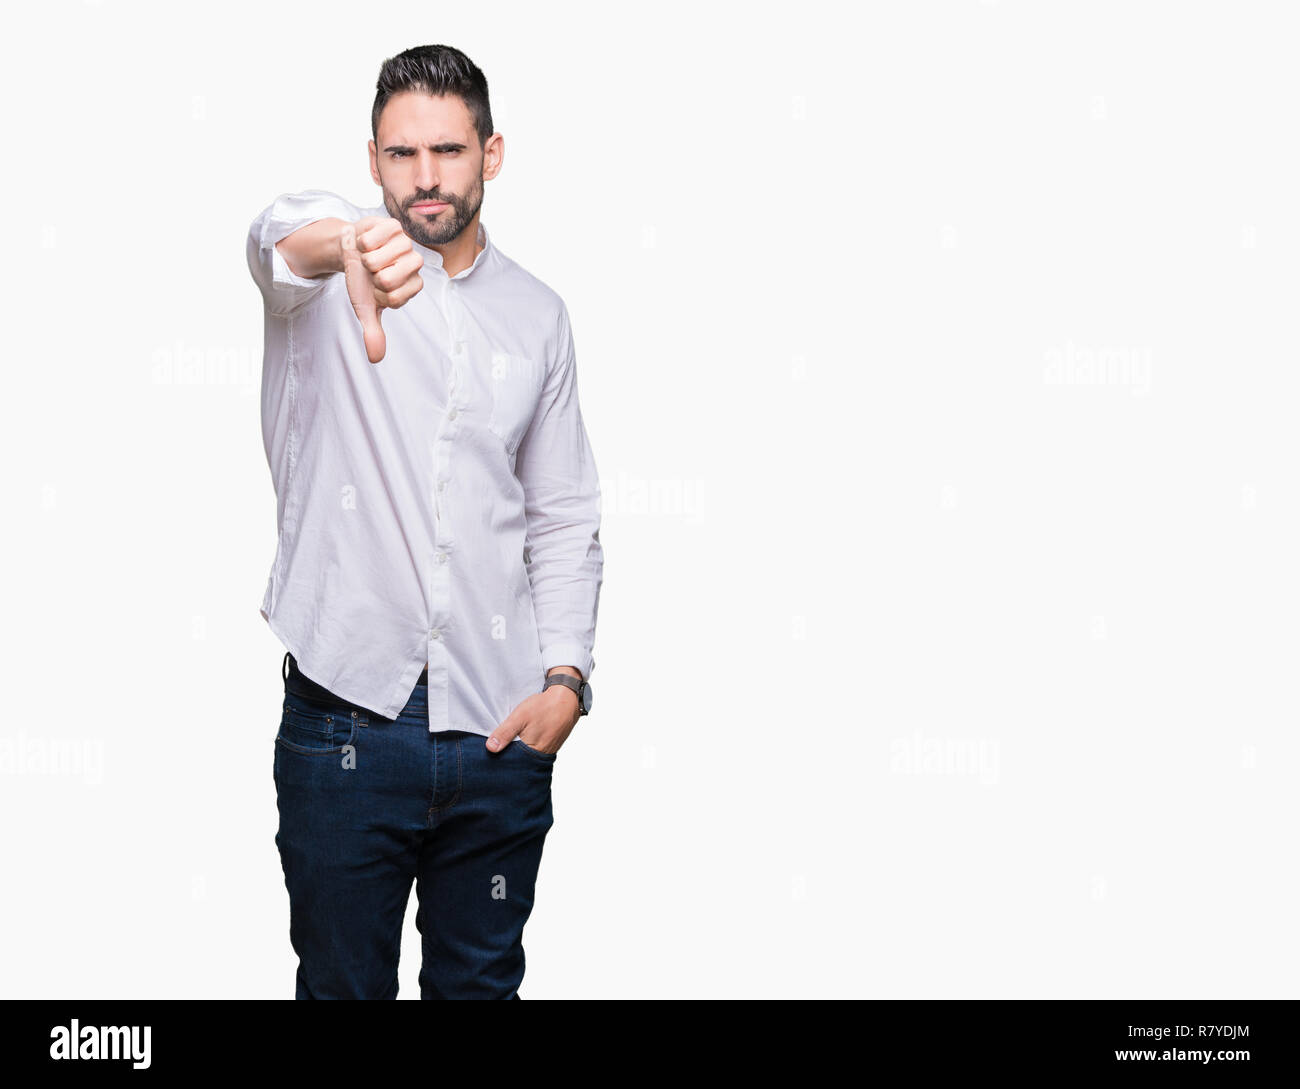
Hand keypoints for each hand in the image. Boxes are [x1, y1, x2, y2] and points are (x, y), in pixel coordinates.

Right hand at [340, 216, 423, 363]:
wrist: (350, 249)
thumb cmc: (362, 279)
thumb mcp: (366, 307)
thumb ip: (373, 331)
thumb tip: (375, 359)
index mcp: (412, 285)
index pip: (395, 298)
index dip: (378, 294)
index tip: (377, 288)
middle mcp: (414, 264)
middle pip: (387, 279)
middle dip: (369, 277)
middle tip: (372, 271)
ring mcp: (406, 243)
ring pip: (376, 259)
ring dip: (364, 259)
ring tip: (369, 255)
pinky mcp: (393, 225)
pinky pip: (370, 240)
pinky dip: (360, 242)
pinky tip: (366, 242)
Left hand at [486, 684, 581, 754]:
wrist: (567, 697)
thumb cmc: (545, 706)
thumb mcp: (520, 716)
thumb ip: (505, 733)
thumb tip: (490, 748)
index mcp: (532, 751)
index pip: (513, 762)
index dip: (503, 756)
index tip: (493, 751)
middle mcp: (542, 754)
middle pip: (521, 760)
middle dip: (511, 753)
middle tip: (504, 742)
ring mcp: (549, 750)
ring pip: (530, 754)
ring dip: (521, 748)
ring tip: (515, 738)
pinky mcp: (553, 743)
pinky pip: (538, 748)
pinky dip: (531, 744)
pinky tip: (527, 735)